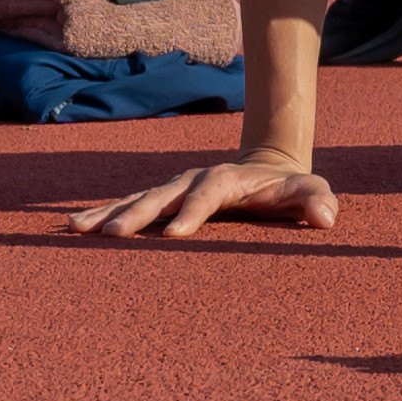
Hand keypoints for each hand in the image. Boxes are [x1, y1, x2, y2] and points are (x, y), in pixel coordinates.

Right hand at [72, 152, 337, 238]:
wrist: (266, 164)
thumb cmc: (288, 187)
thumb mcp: (310, 190)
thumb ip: (319, 200)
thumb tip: (327, 217)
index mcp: (226, 179)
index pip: (207, 194)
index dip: (192, 212)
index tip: (173, 236)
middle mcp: (193, 179)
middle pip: (161, 194)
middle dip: (137, 215)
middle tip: (113, 235)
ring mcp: (174, 187)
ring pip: (136, 198)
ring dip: (107, 213)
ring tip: (76, 228)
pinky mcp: (161, 198)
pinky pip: (128, 205)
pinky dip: (101, 214)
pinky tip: (73, 227)